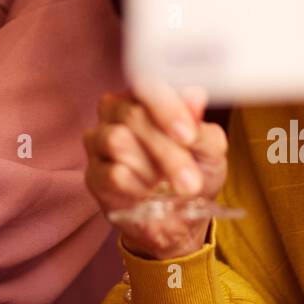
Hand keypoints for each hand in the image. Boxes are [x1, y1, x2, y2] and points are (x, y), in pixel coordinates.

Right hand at [84, 84, 228, 260]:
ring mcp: (99, 140)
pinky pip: (112, 173)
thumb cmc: (194, 173)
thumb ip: (202, 126)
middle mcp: (117, 110)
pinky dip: (138, 187)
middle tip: (191, 181)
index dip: (167, 108)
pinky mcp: (93, 173)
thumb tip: (195, 96)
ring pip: (117, 140)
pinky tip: (148, 194)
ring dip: (152, 170)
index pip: (146, 85)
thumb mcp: (210, 152)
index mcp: (146, 96)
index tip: (188, 136)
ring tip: (168, 187)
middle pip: (132, 115)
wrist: (179, 218)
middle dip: (167, 152)